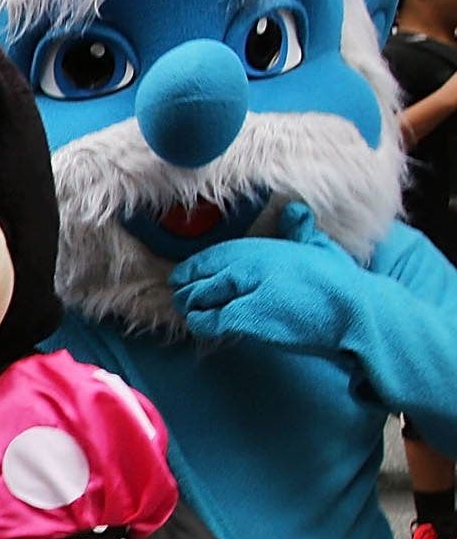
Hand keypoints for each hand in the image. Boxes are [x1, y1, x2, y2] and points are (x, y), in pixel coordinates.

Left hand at [171, 202, 366, 355]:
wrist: (356, 311)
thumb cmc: (340, 282)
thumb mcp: (320, 248)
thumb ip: (300, 231)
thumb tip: (294, 212)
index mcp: (265, 248)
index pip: (215, 255)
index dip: (195, 267)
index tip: (183, 276)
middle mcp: (252, 265)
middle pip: (202, 275)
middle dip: (188, 287)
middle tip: (182, 297)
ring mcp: (249, 290)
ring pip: (201, 297)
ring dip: (192, 306)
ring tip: (191, 312)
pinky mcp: (250, 316)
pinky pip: (212, 320)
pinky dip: (203, 323)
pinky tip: (205, 326)